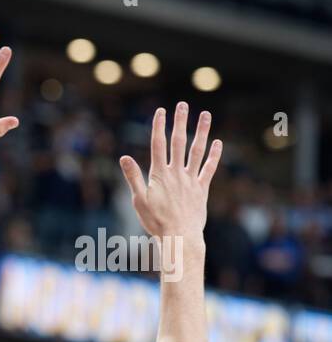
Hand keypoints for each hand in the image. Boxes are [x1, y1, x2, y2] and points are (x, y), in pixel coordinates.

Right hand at [119, 102, 221, 238]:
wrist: (180, 236)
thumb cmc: (155, 221)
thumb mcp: (139, 200)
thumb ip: (133, 177)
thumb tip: (124, 158)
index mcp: (159, 174)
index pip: (158, 145)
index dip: (158, 127)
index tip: (160, 111)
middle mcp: (176, 173)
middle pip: (178, 142)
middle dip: (179, 122)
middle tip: (182, 105)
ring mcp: (191, 180)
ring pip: (197, 151)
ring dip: (201, 132)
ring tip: (205, 115)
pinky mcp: (201, 189)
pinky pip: (209, 169)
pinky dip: (214, 155)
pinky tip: (218, 143)